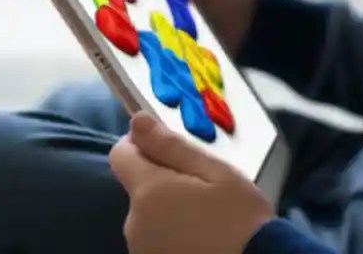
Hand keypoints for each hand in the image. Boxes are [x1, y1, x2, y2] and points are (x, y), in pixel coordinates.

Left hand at [110, 113, 274, 253]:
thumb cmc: (241, 219)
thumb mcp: (217, 174)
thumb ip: (173, 147)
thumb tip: (137, 121)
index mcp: (149, 191)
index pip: (121, 154)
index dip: (142, 144)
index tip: (169, 149)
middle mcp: (134, 222)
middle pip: (138, 187)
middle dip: (163, 181)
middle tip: (202, 189)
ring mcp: (139, 248)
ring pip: (147, 215)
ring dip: (167, 209)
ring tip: (204, 218)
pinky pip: (154, 239)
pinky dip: (171, 234)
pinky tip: (199, 238)